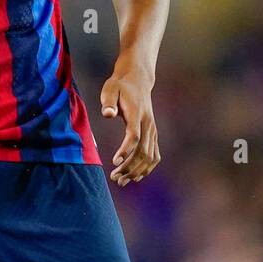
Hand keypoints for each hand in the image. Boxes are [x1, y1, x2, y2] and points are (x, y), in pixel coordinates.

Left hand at [100, 63, 159, 186]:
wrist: (138, 80)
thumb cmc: (120, 86)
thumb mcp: (110, 88)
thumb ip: (108, 101)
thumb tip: (108, 113)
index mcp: (137, 114)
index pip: (134, 136)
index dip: (125, 150)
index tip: (114, 162)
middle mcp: (148, 124)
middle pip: (142, 151)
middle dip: (129, 167)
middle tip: (114, 178)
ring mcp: (153, 130)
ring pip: (149, 156)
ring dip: (136, 171)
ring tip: (121, 181)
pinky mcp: (153, 134)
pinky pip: (154, 155)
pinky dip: (147, 168)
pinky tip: (135, 176)